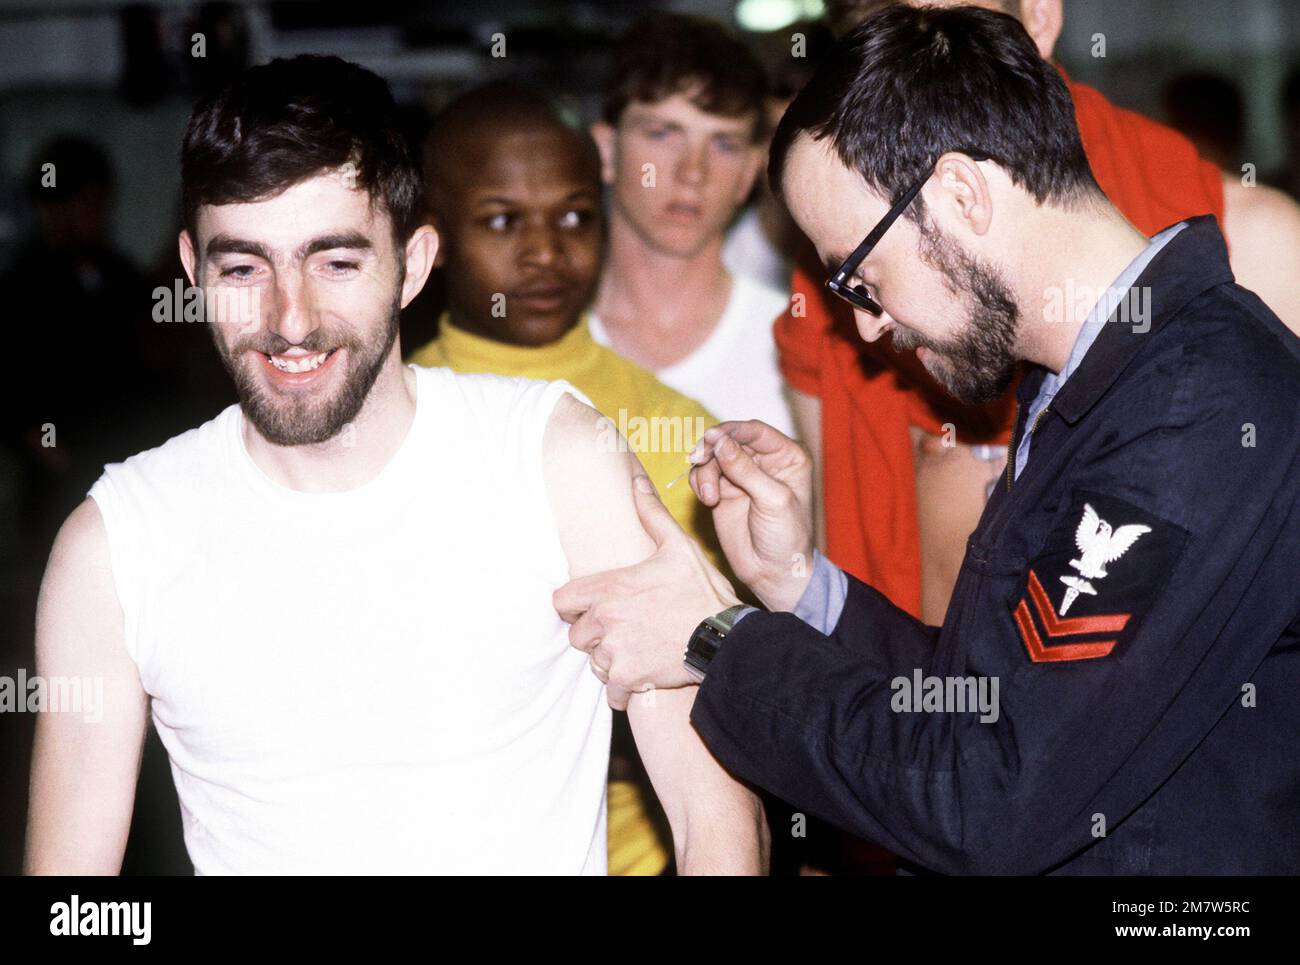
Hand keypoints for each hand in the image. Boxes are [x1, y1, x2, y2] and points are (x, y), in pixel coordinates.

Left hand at [554, 474, 738, 709]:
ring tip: (638, 651)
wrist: (726, 639)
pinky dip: (625, 689)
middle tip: (623, 632)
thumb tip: (636, 483)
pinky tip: (644, 675)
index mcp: (611, 588)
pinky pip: (612, 691)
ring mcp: (616, 652)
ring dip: (611, 661)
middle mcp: (606, 621)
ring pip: (595, 663)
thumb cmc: (702, 592)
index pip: (562, 601)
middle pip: (576, 636)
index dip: (574, 606)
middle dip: (595, 636)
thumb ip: (652, 516)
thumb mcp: (679, 548)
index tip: (592, 608)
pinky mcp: (629, 679)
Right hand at [688, 421, 814, 611]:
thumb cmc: (787, 537)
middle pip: (729, 440)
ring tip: (709, 497)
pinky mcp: (723, 490)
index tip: (711, 437)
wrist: (773, 572)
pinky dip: (699, 483)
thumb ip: (746, 470)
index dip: (732, 431)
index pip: (755, 431)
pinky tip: (708, 500)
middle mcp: (764, 461)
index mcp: (787, 456)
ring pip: (712, 457)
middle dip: (711, 450)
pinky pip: (703, 474)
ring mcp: (742, 475)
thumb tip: (719, 442)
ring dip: (704, 472)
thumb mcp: (772, 500)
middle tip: (697, 459)